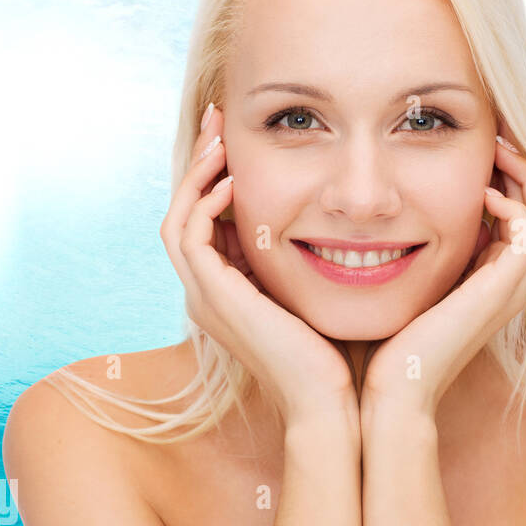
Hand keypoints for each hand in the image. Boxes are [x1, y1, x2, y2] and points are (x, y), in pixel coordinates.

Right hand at [160, 104, 358, 430]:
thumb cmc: (339, 355)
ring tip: (220, 139)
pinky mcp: (212, 298)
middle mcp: (209, 292)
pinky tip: (234, 182)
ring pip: (178, 218)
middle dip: (200, 163)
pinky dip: (205, 204)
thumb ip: (315, 260)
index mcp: (230, 291)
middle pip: (185, 212)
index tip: (238, 141)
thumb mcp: (321, 292)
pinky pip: (189, 237)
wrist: (330, 403)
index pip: (209, 221)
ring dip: (196, 174)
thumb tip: (347, 223)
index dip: (218, 178)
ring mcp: (205, 297)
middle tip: (217, 122)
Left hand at [359, 134, 525, 431]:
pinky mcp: (505, 290)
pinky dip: (517, 205)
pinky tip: (483, 193)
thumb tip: (396, 214)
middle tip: (496, 140)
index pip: (523, 218)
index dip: (510, 180)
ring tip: (498, 153)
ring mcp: (514, 289)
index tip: (482, 151)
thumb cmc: (390, 344)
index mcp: (494, 282)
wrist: (395, 391)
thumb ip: (418, 254)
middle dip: (524, 171)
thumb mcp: (411, 283)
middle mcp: (512, 285)